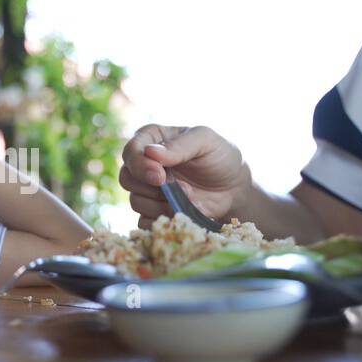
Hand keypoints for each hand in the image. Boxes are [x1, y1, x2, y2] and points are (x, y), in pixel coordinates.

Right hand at [120, 124, 251, 227]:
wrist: (234, 187)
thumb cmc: (220, 156)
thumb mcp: (206, 141)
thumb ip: (180, 145)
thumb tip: (150, 152)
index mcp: (151, 139)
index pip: (131, 151)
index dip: (140, 166)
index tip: (160, 177)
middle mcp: (144, 164)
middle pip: (126, 178)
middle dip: (152, 188)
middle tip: (180, 189)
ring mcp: (147, 190)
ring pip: (135, 202)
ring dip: (163, 204)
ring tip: (190, 198)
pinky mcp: (153, 211)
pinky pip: (144, 222)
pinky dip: (164, 220)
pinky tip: (184, 212)